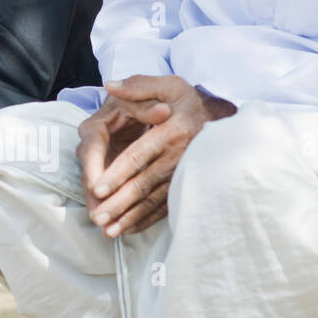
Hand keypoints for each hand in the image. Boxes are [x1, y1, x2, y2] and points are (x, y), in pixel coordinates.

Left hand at [77, 75, 235, 237]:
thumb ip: (138, 86)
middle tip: (98, 218)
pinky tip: (129, 228)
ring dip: (130, 217)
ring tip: (109, 232)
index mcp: (172, 131)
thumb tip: (109, 85)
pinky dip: (146, 219)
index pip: (139, 156)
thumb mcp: (169, 85)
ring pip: (153, 199)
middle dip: (119, 203)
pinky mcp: (185, 185)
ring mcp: (183, 174)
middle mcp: (179, 156)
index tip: (98, 189)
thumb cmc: (186, 101)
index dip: (118, 173)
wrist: (219, 119)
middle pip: (143, 183)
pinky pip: (164, 205)